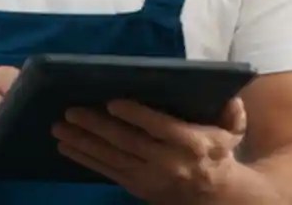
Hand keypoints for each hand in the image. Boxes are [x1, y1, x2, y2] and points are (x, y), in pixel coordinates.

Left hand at [52, 97, 247, 203]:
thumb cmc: (219, 154)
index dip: (136, 115)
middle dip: (96, 127)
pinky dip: (85, 159)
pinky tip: (65, 147)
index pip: (160, 127)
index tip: (112, 102)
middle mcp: (168, 162)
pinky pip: (107, 172)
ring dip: (83, 143)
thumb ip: (232, 113)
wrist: (216, 198)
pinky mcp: (136, 187)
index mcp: (192, 144)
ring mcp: (150, 178)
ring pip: (112, 158)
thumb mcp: (233, 133)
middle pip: (128, 143)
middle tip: (71, 111)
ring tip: (58, 128)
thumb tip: (230, 96)